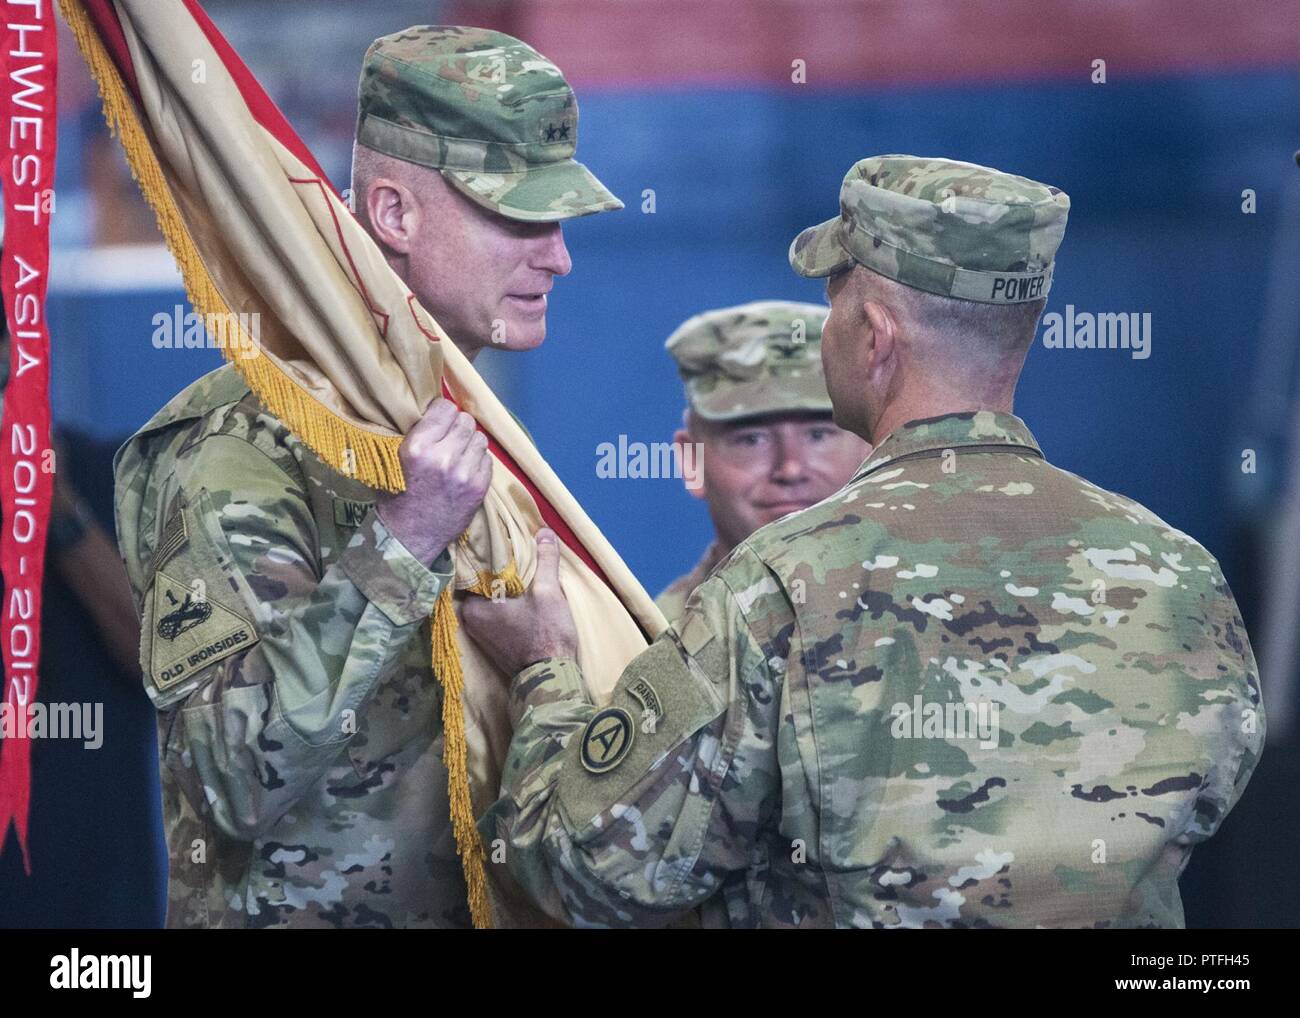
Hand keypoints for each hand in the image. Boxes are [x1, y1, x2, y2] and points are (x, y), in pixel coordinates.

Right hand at [374, 398, 491, 564]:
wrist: (408, 537)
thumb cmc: (398, 496)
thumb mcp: (396, 458)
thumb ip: (419, 434)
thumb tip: (439, 411)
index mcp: (418, 447)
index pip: (446, 408)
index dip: (443, 413)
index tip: (439, 422)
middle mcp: (443, 457)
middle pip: (466, 421)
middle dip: (458, 428)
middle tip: (449, 440)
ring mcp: (464, 473)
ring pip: (480, 438)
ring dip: (470, 444)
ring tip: (457, 456)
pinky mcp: (478, 488)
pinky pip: (487, 459)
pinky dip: (478, 462)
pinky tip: (464, 471)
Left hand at [461, 529, 578, 673]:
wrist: (551, 678)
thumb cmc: (546, 634)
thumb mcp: (548, 592)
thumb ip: (545, 560)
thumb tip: (544, 531)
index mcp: (475, 608)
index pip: (470, 574)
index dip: (482, 558)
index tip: (494, 544)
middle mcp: (471, 623)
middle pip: (478, 589)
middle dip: (491, 574)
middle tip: (506, 554)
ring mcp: (481, 637)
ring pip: (486, 605)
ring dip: (497, 592)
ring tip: (512, 572)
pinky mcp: (493, 646)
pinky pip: (492, 618)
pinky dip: (501, 607)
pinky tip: (516, 597)